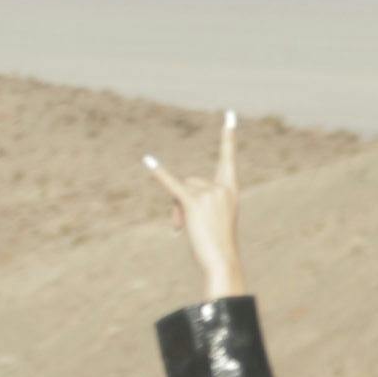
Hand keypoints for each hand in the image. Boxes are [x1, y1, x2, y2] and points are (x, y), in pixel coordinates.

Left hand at [144, 108, 245, 299]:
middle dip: (184, 202)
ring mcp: (208, 194)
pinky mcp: (193, 203)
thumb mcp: (212, 217)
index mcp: (231, 190)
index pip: (228, 158)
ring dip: (177, 211)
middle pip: (191, 181)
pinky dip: (158, 174)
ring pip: (180, 190)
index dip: (228, 137)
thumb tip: (179, 202)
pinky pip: (171, 185)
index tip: (229, 115)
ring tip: (182, 230)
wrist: (222, 261)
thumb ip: (198, 201)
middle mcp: (220, 187)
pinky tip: (146, 160)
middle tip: (186, 227)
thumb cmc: (218, 244)